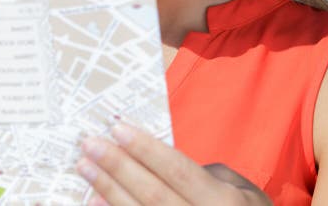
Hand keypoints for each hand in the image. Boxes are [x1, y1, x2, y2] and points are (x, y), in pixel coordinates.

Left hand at [77, 123, 271, 205]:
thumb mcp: (242, 191)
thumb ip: (204, 174)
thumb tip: (159, 160)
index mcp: (222, 201)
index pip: (177, 170)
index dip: (146, 149)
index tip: (118, 128)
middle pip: (152, 192)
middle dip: (118, 166)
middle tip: (90, 144)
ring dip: (108, 189)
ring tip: (85, 167)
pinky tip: (94, 199)